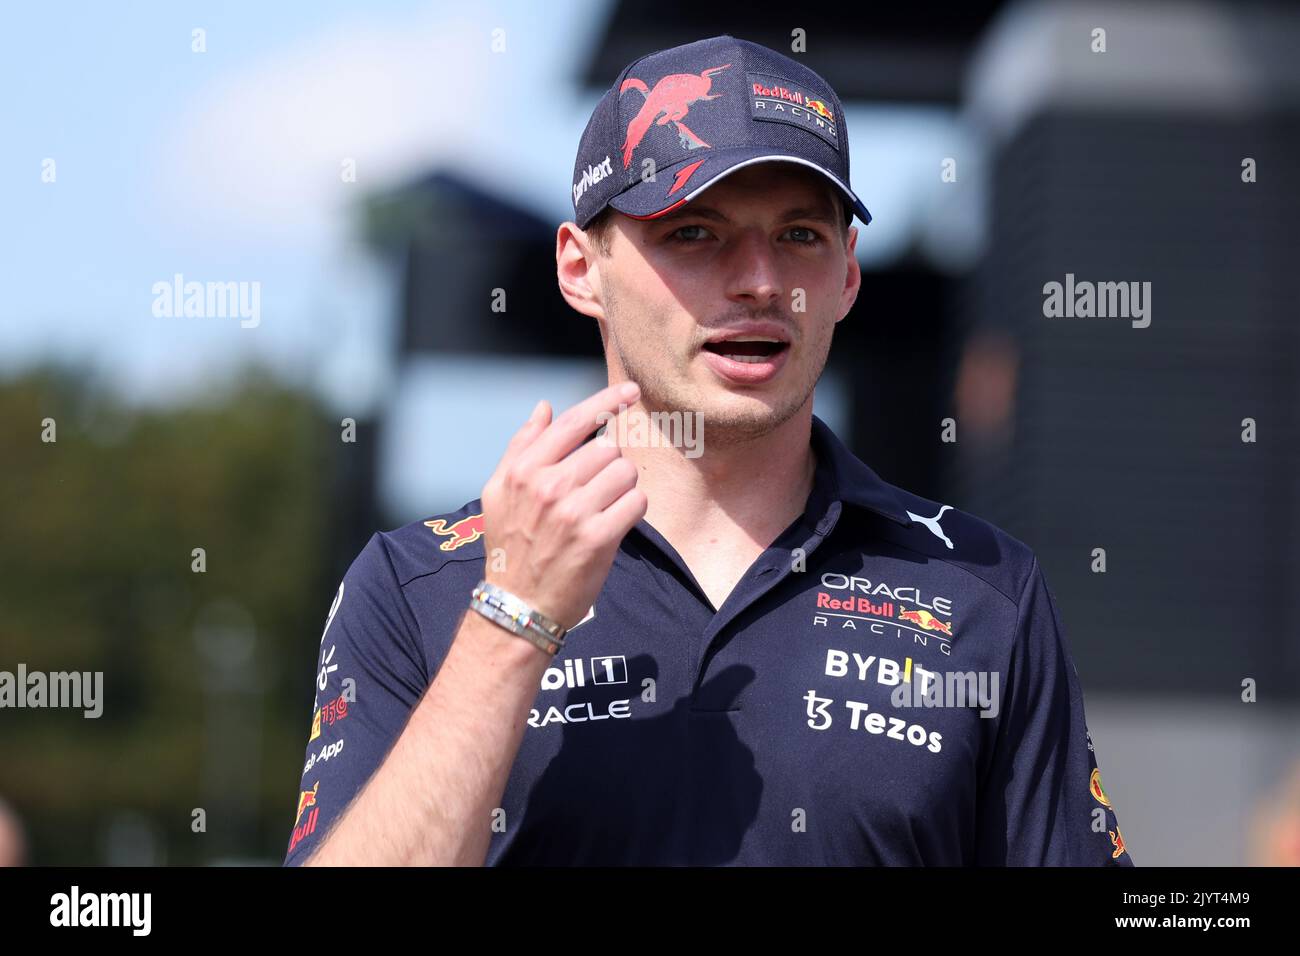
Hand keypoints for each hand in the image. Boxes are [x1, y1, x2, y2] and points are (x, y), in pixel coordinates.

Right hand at [478, 382, 646, 629]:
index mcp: (524, 470)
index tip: (630, 391)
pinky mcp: (597, 538)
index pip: (573, 422)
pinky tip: (613, 525)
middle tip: (594, 493)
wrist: (517, 605)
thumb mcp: (499, 492)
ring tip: (601, 510)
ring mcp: (573, 512)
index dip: (606, 401)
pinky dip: (632, 512)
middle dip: (609, 467)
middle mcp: (547, 486)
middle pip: (607, 448)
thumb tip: (544, 407)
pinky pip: (636, 503)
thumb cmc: (510, 546)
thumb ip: (522, 446)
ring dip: (622, 489)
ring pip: (625, 473)